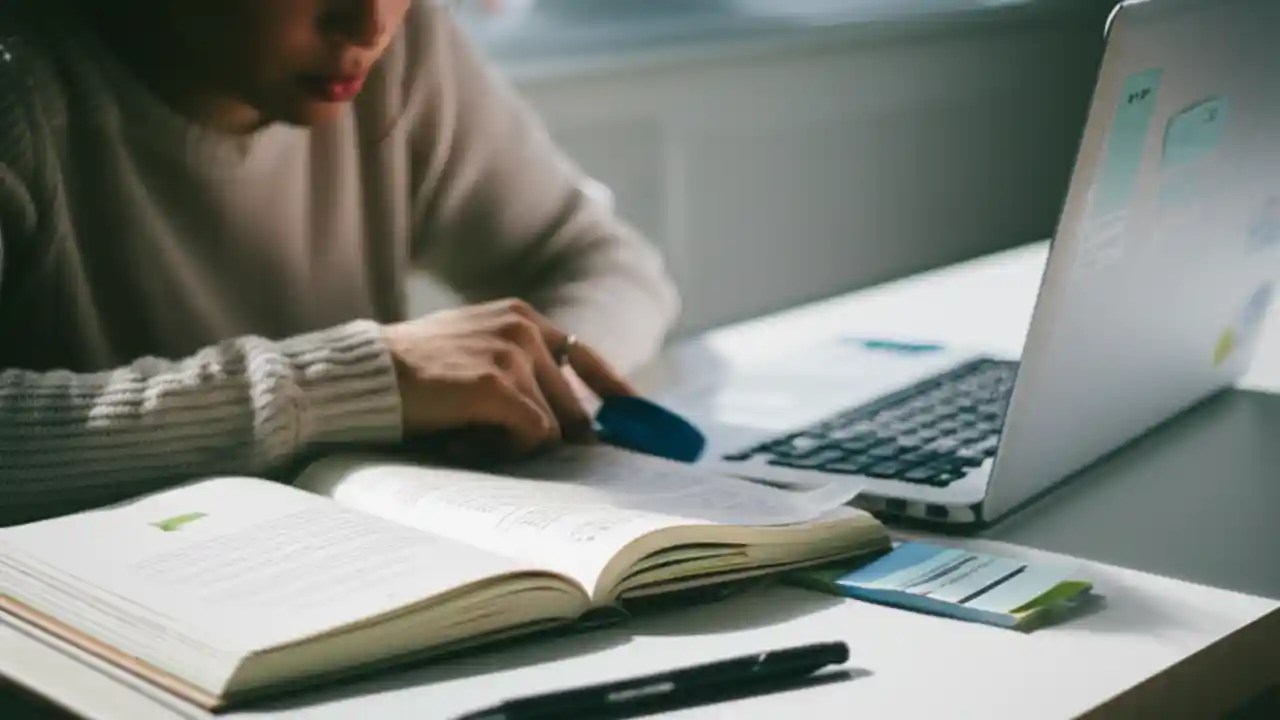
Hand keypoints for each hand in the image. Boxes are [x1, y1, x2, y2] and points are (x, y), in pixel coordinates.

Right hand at [382, 299, 634, 456]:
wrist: (366, 377)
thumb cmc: (414, 376)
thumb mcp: (474, 352)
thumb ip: (519, 369)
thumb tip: (567, 421)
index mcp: (521, 317)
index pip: (585, 358)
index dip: (614, 392)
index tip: (636, 419)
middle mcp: (524, 328)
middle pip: (572, 404)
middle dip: (559, 438)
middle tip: (518, 453)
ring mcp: (513, 354)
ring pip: (553, 424)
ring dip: (520, 443)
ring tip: (475, 436)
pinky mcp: (499, 385)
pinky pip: (533, 435)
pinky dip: (510, 449)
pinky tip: (474, 440)